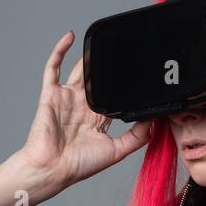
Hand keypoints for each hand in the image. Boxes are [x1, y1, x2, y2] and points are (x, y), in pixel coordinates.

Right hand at [0, 31, 151, 205]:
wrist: (51, 168)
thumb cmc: (79, 165)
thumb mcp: (116, 152)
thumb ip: (136, 138)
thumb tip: (153, 122)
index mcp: (97, 119)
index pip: (114, 96)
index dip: (125, 86)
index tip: (139, 74)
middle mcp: (82, 106)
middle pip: (98, 79)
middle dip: (109, 67)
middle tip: (124, 51)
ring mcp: (66, 98)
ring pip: (80, 70)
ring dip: (90, 56)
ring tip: (102, 41)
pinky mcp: (51, 94)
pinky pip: (53, 67)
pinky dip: (60, 51)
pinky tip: (71, 36)